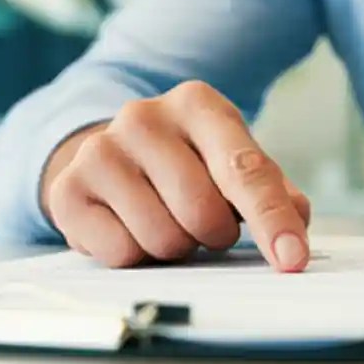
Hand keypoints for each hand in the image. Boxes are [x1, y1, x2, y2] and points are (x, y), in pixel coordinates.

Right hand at [42, 81, 311, 270]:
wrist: (111, 159)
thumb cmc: (186, 165)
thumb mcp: (232, 163)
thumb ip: (272, 192)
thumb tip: (295, 228)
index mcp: (197, 104)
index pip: (245, 168)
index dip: (271, 219)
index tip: (291, 259)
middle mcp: (144, 117)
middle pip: (203, 211)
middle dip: (215, 234)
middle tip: (206, 224)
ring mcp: (100, 150)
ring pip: (163, 237)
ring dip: (177, 247)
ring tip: (167, 221)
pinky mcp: (68, 189)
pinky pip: (121, 253)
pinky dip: (138, 256)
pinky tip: (132, 228)